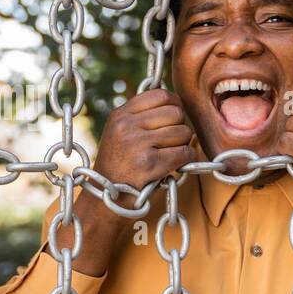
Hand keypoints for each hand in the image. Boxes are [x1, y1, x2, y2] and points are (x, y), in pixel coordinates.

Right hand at [62, 89, 196, 276]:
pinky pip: (185, 153)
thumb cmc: (118, 165)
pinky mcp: (149, 164)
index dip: (174, 105)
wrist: (106, 198)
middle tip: (171, 142)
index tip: (173, 119)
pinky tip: (175, 166)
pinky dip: (186, 160)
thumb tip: (176, 104)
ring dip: (183, 145)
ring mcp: (137, 144)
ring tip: (169, 155)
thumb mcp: (119, 132)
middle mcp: (127, 126)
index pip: (161, 94)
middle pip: (176, 113)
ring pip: (184, 132)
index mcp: (120, 115)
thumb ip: (141, 115)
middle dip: (180, 128)